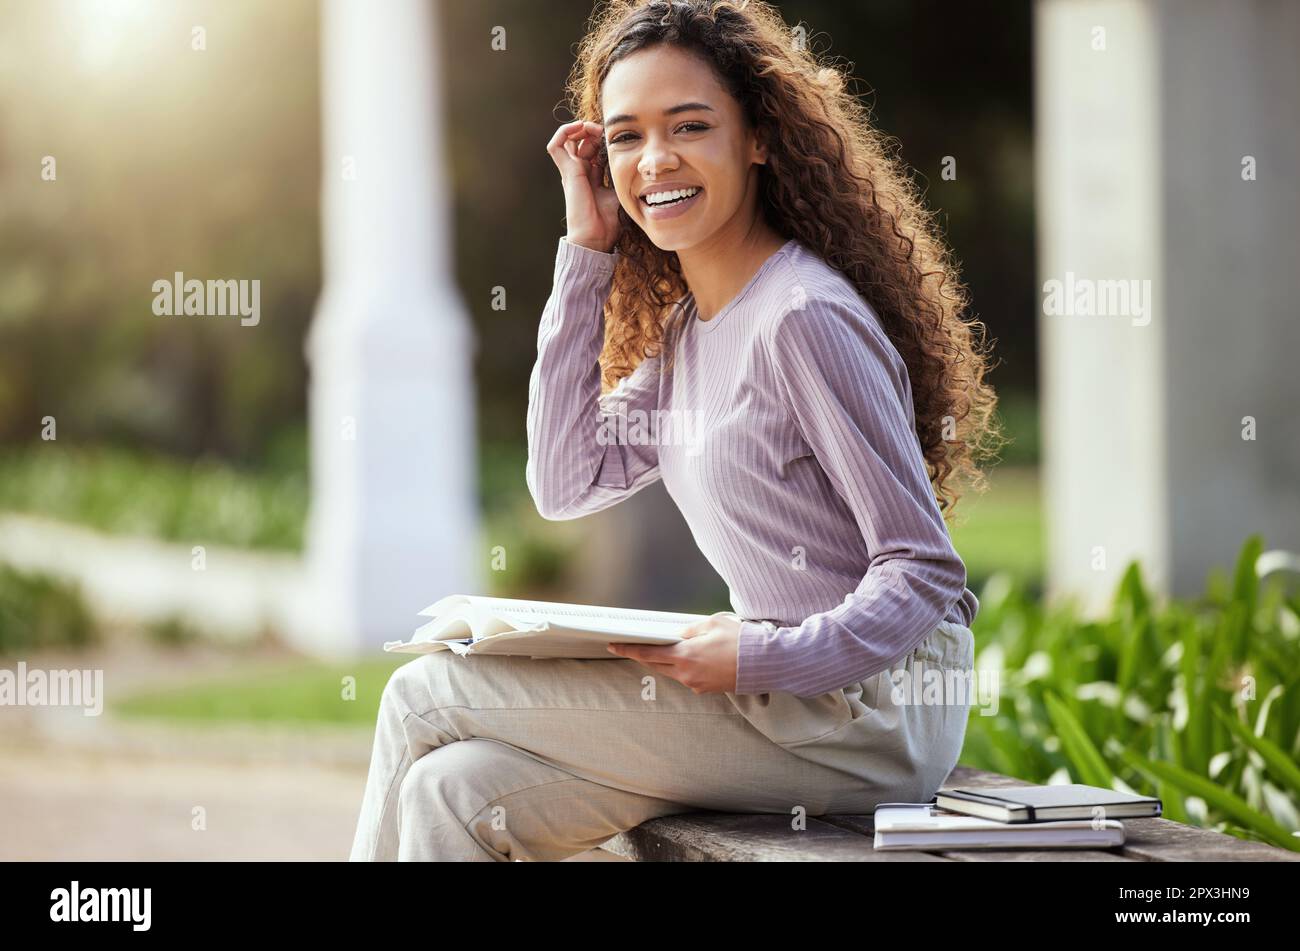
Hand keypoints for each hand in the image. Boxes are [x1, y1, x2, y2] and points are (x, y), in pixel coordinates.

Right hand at [546, 119, 620, 252]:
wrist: (595, 236)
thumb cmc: (609, 222)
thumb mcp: (621, 193)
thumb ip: (623, 178)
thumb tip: (639, 166)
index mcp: (592, 177)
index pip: (594, 150)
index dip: (604, 140)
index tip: (618, 139)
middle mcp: (580, 172)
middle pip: (582, 141)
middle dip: (594, 132)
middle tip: (607, 132)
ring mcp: (571, 171)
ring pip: (568, 139)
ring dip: (581, 129)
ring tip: (594, 128)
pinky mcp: (566, 171)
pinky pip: (556, 145)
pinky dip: (564, 131)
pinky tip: (581, 128)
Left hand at [606, 612, 740, 693]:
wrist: (764, 663)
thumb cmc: (740, 640)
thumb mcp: (712, 624)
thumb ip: (690, 630)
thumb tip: (679, 636)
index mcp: (684, 656)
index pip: (648, 653)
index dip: (628, 649)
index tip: (613, 645)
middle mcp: (687, 675)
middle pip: (656, 665)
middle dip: (642, 656)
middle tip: (629, 647)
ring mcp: (697, 685)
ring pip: (672, 672)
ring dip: (664, 662)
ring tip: (661, 649)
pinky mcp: (707, 689)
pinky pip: (688, 678)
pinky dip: (683, 668)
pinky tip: (688, 658)